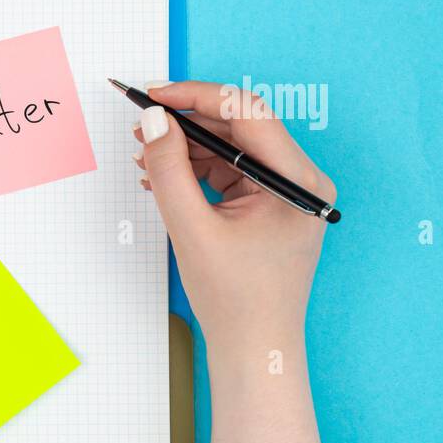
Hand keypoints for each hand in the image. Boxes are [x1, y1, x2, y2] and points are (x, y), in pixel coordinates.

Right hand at [133, 81, 334, 350]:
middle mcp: (300, 180)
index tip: (154, 94)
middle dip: (187, 122)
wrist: (255, 348)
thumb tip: (155, 121)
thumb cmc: (236, 300)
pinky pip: (229, 172)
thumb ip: (169, 169)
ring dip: (187, 147)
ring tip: (144, 153)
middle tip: (142, 121)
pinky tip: (161, 176)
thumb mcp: (192, 229)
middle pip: (240, 127)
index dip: (196, 97)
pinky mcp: (268, 206)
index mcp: (297, 181)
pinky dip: (195, 170)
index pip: (247, 114)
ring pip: (231, 149)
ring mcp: (285, 193)